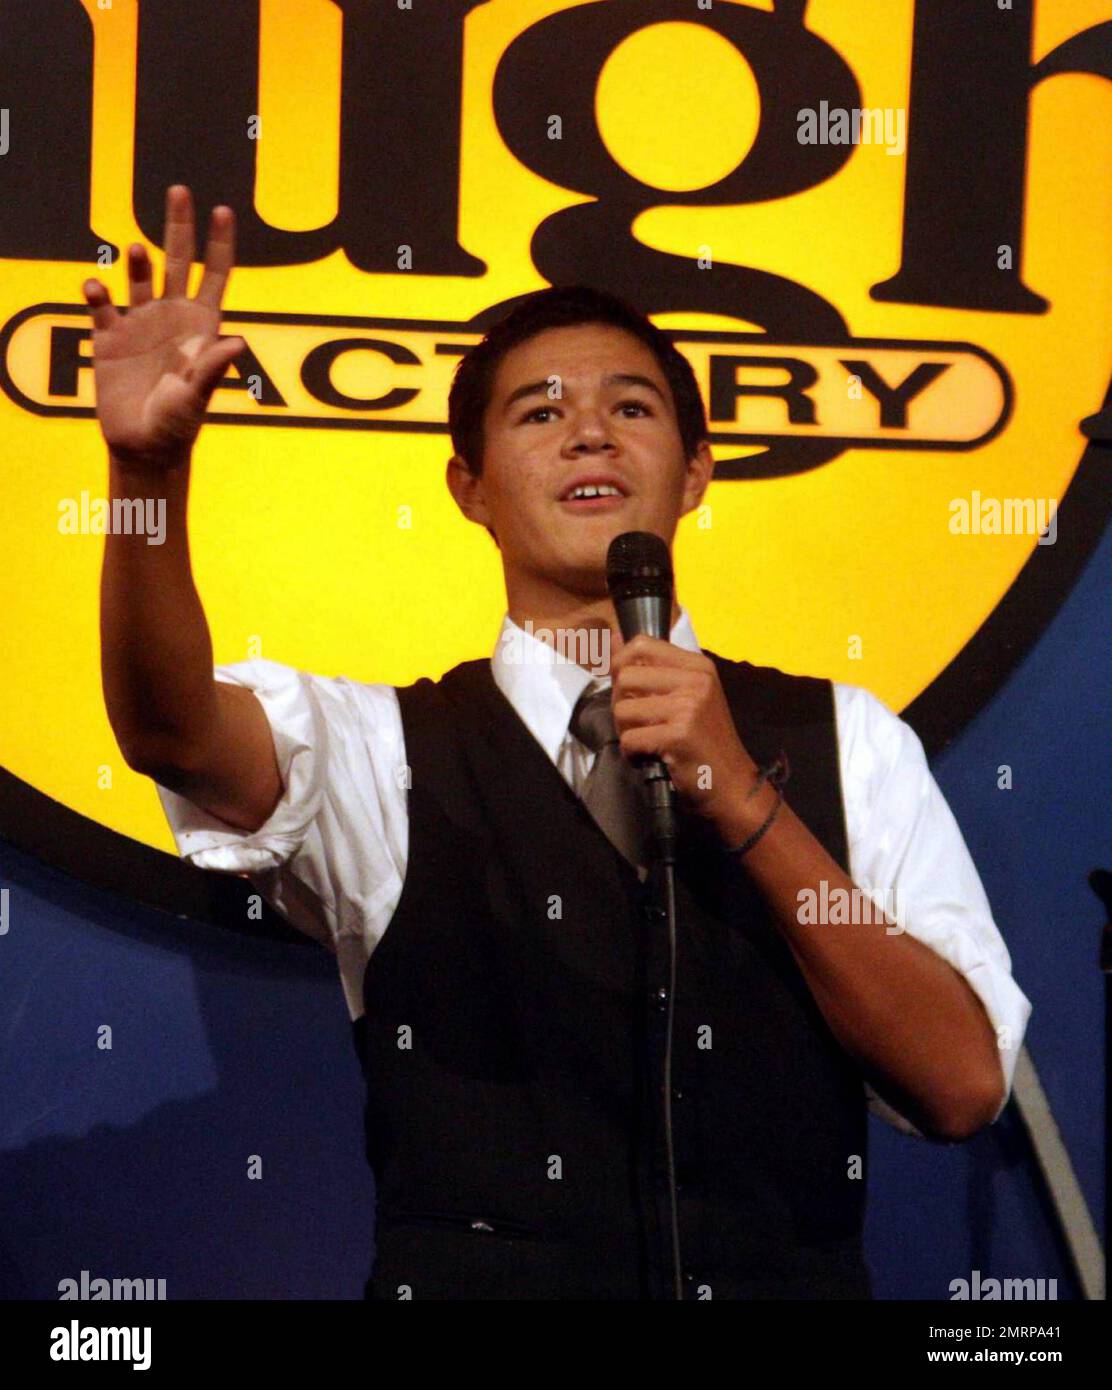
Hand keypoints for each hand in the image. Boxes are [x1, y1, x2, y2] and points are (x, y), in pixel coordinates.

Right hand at [82, 185, 244, 468]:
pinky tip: (95, 289)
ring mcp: (139, 324)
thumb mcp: (197, 397)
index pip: (214, 275)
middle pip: (177, 260)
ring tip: (134, 249)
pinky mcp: (108, 337)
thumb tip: (238, 343)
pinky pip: (101, 305)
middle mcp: (171, 317)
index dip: (220, 244)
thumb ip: (212, 368)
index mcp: (201, 326)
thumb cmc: (178, 425)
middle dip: (179, 226)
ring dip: (136, 261)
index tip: (222, 210)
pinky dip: (96, 293)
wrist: (143, 446)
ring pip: (138, 277)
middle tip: (179, 190)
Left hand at [610, 635, 763, 840]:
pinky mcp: (679, 735)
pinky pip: (630, 738)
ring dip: (625, 731)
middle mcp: (695, 680)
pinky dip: (632, 753)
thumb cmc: (706, 741)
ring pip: (622, 709)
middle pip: (625, 676)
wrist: (732, 784)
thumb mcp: (687, 696)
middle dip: (620, 703)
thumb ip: (651, 670)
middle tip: (637, 723)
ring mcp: (688, 707)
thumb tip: (612, 639)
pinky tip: (648, 757)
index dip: (621, 665)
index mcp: (698, 666)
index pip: (641, 644)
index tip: (628, 689)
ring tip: (645, 741)